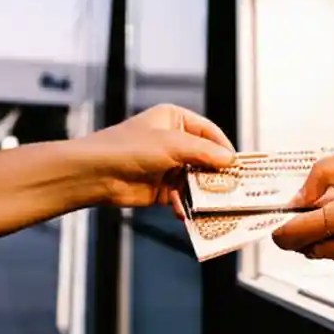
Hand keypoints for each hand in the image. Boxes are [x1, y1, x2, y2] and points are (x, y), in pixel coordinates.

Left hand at [0, 104, 234, 237]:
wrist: (93, 173)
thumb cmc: (127, 148)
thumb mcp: (171, 144)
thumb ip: (203, 153)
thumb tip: (230, 160)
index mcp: (174, 120)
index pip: (209, 133)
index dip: (224, 148)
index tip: (240, 166)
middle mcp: (172, 141)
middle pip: (204, 159)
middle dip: (215, 176)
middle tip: (233, 191)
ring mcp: (166, 166)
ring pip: (194, 181)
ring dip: (199, 195)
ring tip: (210, 208)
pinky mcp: (158, 188)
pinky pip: (180, 197)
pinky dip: (183, 205)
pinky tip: (183, 214)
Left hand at [271, 144, 333, 266]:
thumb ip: (320, 175)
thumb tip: (298, 195)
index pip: (292, 234)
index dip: (277, 224)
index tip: (273, 211)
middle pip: (302, 247)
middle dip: (297, 227)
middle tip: (305, 200)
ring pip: (320, 252)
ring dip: (316, 232)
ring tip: (333, 201)